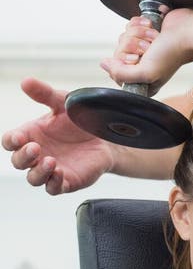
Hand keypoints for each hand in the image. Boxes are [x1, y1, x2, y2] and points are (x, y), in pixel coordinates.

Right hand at [1, 78, 113, 194]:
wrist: (106, 136)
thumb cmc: (79, 119)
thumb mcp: (63, 103)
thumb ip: (45, 94)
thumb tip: (25, 81)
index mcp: (31, 135)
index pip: (10, 141)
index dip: (11, 141)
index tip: (19, 137)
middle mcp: (37, 155)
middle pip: (18, 161)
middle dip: (24, 156)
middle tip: (35, 148)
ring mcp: (50, 170)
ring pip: (34, 178)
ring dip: (38, 172)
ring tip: (50, 161)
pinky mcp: (66, 181)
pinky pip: (54, 187)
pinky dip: (54, 183)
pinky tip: (59, 173)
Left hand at [101, 9, 192, 95]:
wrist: (188, 31)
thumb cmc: (173, 53)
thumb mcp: (146, 73)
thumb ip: (121, 74)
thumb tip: (104, 64)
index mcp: (142, 80)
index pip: (117, 71)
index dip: (124, 62)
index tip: (138, 59)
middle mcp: (141, 64)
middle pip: (118, 52)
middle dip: (134, 45)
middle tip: (150, 47)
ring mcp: (143, 46)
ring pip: (124, 36)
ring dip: (140, 34)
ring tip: (155, 38)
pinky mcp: (144, 30)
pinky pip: (130, 24)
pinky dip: (141, 23)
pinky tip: (153, 28)